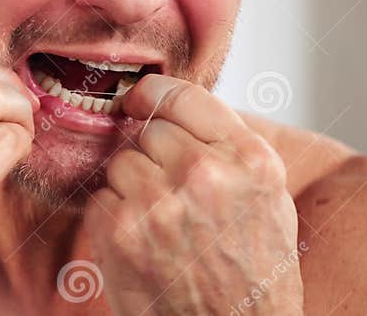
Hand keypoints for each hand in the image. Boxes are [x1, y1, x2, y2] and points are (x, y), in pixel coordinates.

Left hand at [83, 75, 302, 315]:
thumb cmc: (254, 271)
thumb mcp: (267, 195)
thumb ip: (227, 145)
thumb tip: (169, 104)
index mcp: (249, 159)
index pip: (182, 94)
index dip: (154, 95)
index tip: (142, 100)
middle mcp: (205, 173)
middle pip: (148, 129)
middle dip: (152, 155)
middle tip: (172, 193)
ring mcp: (159, 201)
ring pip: (120, 162)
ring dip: (131, 186)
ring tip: (161, 222)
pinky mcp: (120, 230)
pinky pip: (99, 197)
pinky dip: (112, 217)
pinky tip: (142, 242)